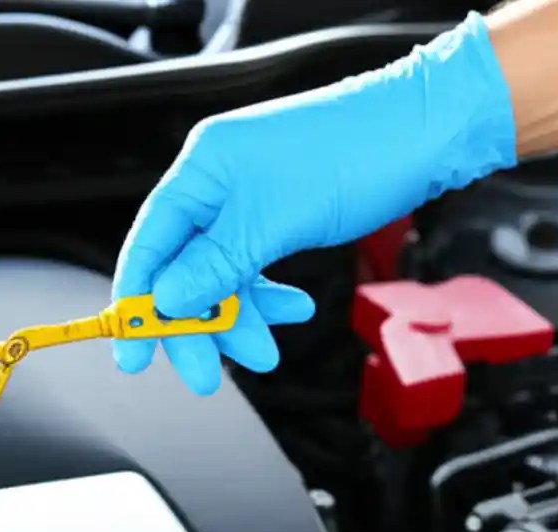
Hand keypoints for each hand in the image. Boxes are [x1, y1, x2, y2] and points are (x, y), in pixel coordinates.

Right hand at [112, 12, 517, 394]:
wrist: (426, 132)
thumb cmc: (354, 154)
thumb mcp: (274, 221)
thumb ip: (215, 265)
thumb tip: (167, 301)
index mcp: (201, 168)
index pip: (149, 244)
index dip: (136, 302)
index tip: (132, 354)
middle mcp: (217, 182)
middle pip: (183, 268)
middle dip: (196, 324)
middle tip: (206, 374)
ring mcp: (248, 198)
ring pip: (222, 274)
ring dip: (240, 317)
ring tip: (265, 352)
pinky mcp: (279, 212)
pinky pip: (254, 265)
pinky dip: (269, 295)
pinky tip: (293, 311)